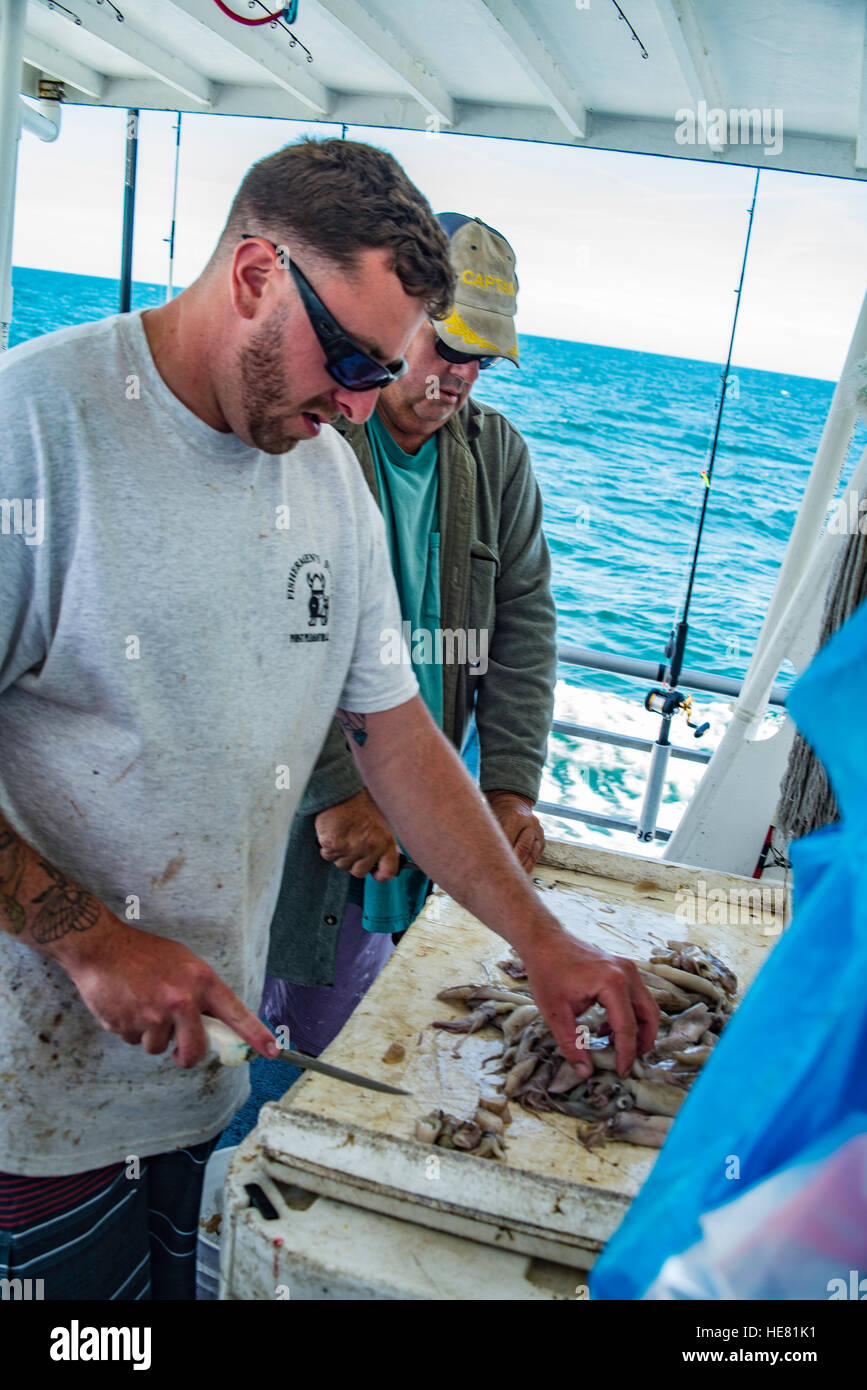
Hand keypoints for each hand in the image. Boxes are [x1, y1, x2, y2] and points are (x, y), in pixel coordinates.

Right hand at [57, 914, 278, 1067]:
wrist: (101, 947)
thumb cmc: (144, 953)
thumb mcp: (184, 963)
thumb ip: (200, 993)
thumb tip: (211, 1023)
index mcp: (200, 980)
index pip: (235, 1013)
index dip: (255, 1035)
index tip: (272, 1052)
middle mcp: (180, 1000)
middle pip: (194, 1050)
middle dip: (186, 1056)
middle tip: (180, 1051)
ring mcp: (153, 1015)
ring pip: (159, 1048)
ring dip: (152, 1037)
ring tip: (142, 1007)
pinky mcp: (127, 1025)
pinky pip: (135, 1042)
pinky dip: (131, 1030)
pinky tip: (126, 1006)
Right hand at [315, 788, 398, 879]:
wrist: (340, 788)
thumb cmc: (360, 802)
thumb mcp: (381, 821)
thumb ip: (384, 843)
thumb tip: (386, 859)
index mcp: (385, 841)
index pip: (389, 871)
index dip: (382, 875)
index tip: (376, 874)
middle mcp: (370, 846)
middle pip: (360, 872)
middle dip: (355, 862)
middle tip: (352, 844)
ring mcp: (351, 847)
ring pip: (342, 865)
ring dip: (340, 854)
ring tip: (342, 834)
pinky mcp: (333, 845)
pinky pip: (328, 856)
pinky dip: (327, 847)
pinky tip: (332, 832)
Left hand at [486, 791, 544, 872]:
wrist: (516, 805)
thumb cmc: (501, 813)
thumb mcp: (494, 818)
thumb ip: (492, 833)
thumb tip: (483, 854)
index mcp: (515, 816)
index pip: (508, 837)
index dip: (501, 851)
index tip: (492, 863)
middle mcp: (530, 824)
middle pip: (523, 847)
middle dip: (513, 862)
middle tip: (502, 874)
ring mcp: (538, 832)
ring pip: (531, 853)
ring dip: (521, 867)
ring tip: (511, 878)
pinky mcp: (542, 841)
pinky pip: (535, 856)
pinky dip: (527, 866)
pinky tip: (520, 873)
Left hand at [521, 926, 659, 1078]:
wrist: (544, 942)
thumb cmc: (547, 973)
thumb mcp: (555, 1013)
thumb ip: (571, 1044)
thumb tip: (585, 1072)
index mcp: (612, 983)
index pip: (628, 1027)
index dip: (626, 1054)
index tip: (622, 1072)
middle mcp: (627, 973)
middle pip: (649, 1015)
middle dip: (643, 1042)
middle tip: (629, 1061)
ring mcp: (628, 968)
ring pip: (646, 1005)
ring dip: (637, 1028)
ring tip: (614, 1045)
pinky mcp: (623, 968)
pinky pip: (636, 996)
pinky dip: (629, 1015)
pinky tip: (607, 1027)